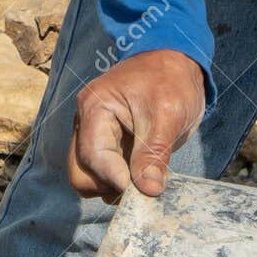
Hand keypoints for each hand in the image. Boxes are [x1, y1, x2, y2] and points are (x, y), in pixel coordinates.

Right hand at [68, 50, 205, 201]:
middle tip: (142, 182)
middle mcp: (86, 125)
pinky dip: (122, 185)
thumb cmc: (170, 80)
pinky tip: (143, 173)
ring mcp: (94, 139)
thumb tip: (148, 191)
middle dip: (110, 187)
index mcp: (95, 109)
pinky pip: (104, 179)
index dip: (118, 179)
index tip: (145, 187)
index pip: (93, 158)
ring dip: (116, 188)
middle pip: (80, 176)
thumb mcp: (168, 114)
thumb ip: (155, 154)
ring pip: (89, 182)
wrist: (175, 66)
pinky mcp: (107, 150)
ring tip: (146, 173)